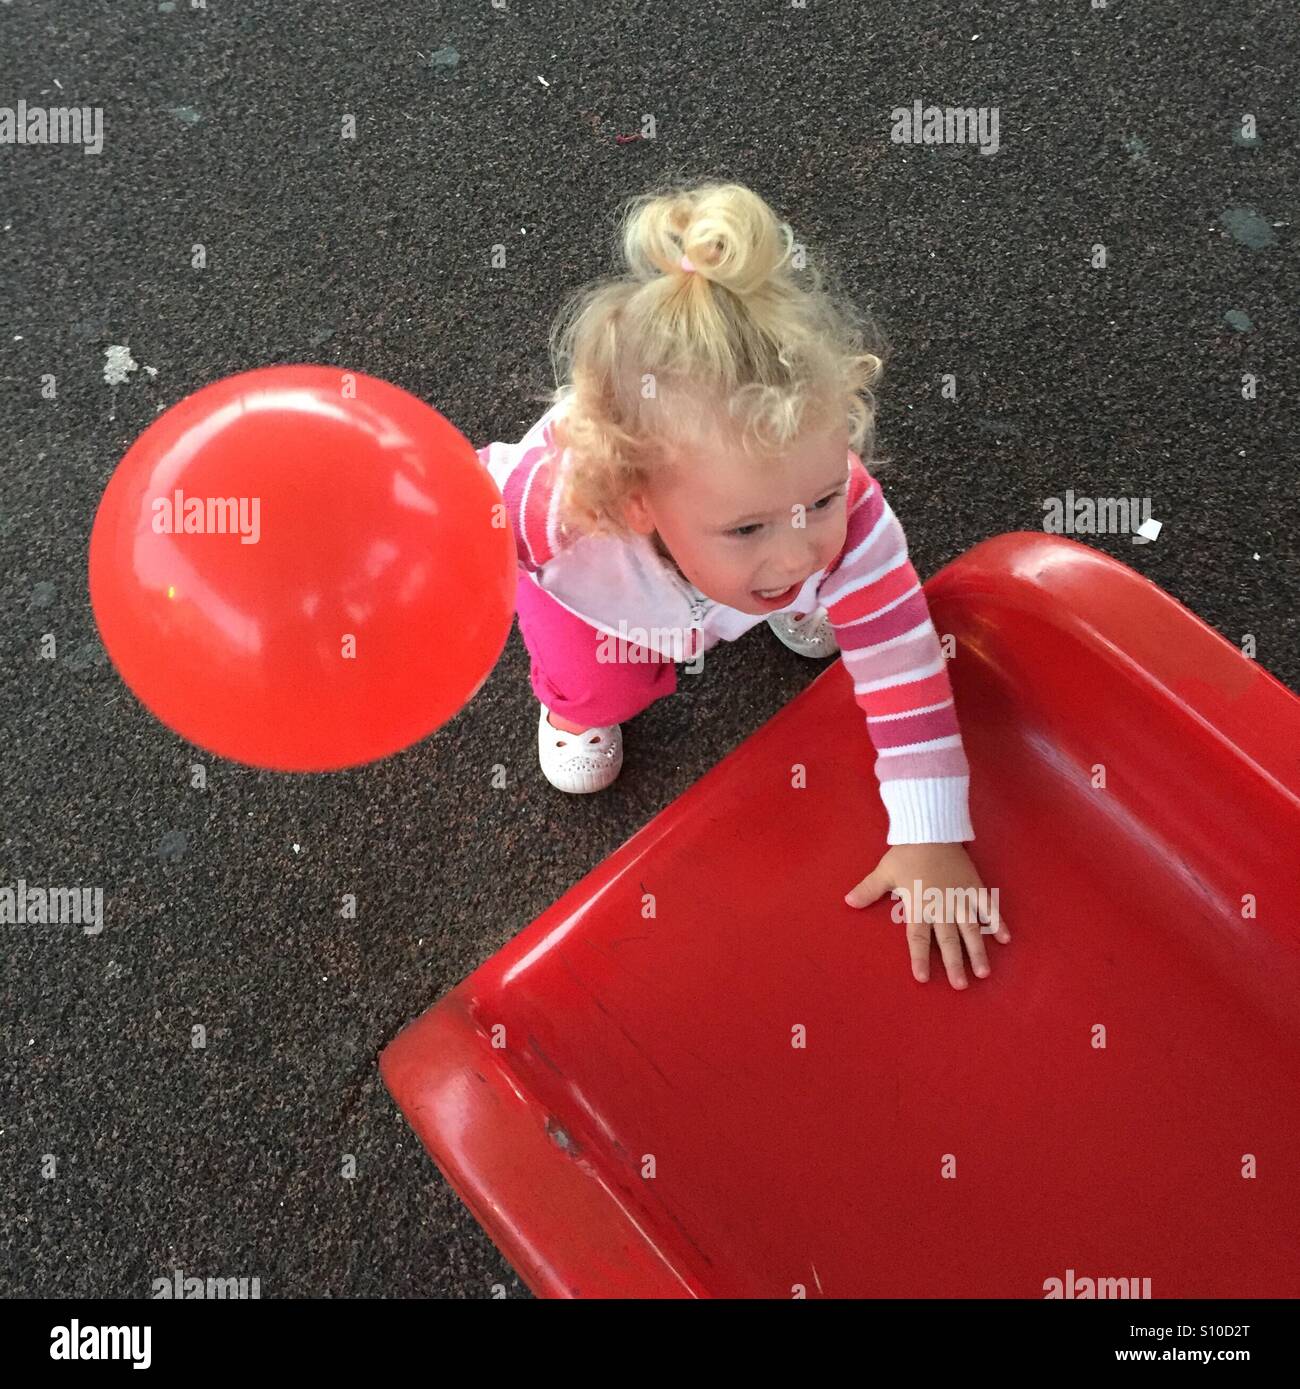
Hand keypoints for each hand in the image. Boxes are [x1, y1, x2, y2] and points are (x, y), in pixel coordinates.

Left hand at [843, 842, 1011, 988]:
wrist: (932, 831)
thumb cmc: (906, 853)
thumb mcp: (884, 873)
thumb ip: (868, 890)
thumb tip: (847, 902)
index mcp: (920, 907)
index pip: (918, 939)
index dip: (919, 959)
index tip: (922, 978)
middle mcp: (942, 907)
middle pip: (948, 941)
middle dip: (954, 964)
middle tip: (960, 986)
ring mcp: (962, 898)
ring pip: (972, 930)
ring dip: (978, 952)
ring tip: (983, 973)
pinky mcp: (976, 887)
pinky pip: (989, 908)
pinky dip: (998, 923)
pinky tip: (1005, 939)